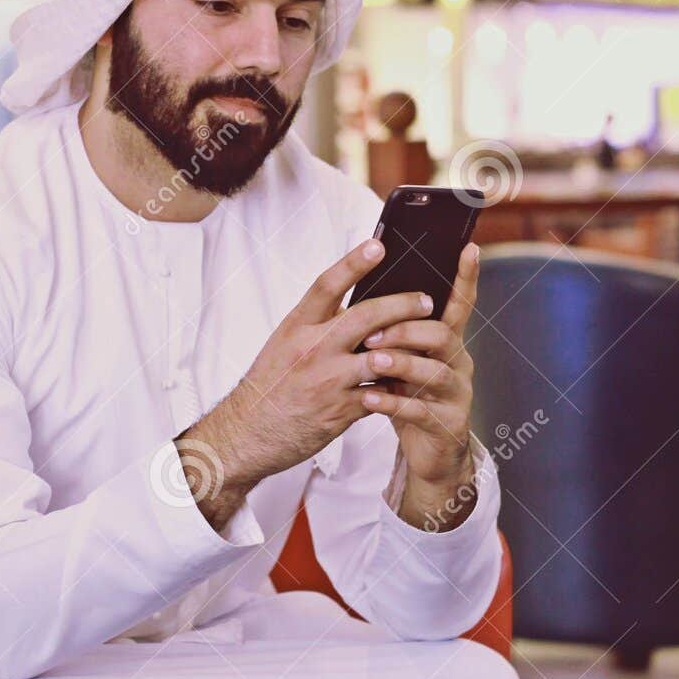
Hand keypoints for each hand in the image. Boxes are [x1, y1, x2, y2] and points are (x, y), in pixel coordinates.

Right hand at [177, 237, 434, 531]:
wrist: (247, 433)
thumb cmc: (269, 385)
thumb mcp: (284, 343)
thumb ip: (316, 323)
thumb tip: (352, 300)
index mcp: (296, 326)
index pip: (326, 285)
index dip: (353, 263)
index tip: (378, 245)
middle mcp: (312, 349)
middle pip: (366, 316)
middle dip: (401, 304)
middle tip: (425, 300)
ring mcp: (328, 380)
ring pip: (381, 357)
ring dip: (409, 347)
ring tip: (430, 339)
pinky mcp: (340, 411)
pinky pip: (381, 394)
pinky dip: (398, 386)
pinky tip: (413, 379)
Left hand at [358, 242, 480, 529]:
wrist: (431, 454)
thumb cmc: (411, 397)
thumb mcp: (404, 361)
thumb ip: (396, 333)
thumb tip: (367, 291)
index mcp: (448, 342)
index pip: (460, 303)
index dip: (467, 277)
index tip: (469, 248)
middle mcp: (458, 364)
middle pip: (443, 335)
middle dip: (407, 329)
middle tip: (372, 333)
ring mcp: (456, 395)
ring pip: (434, 372)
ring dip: (401, 363)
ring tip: (371, 360)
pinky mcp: (446, 425)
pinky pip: (419, 411)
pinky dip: (391, 403)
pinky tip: (367, 398)